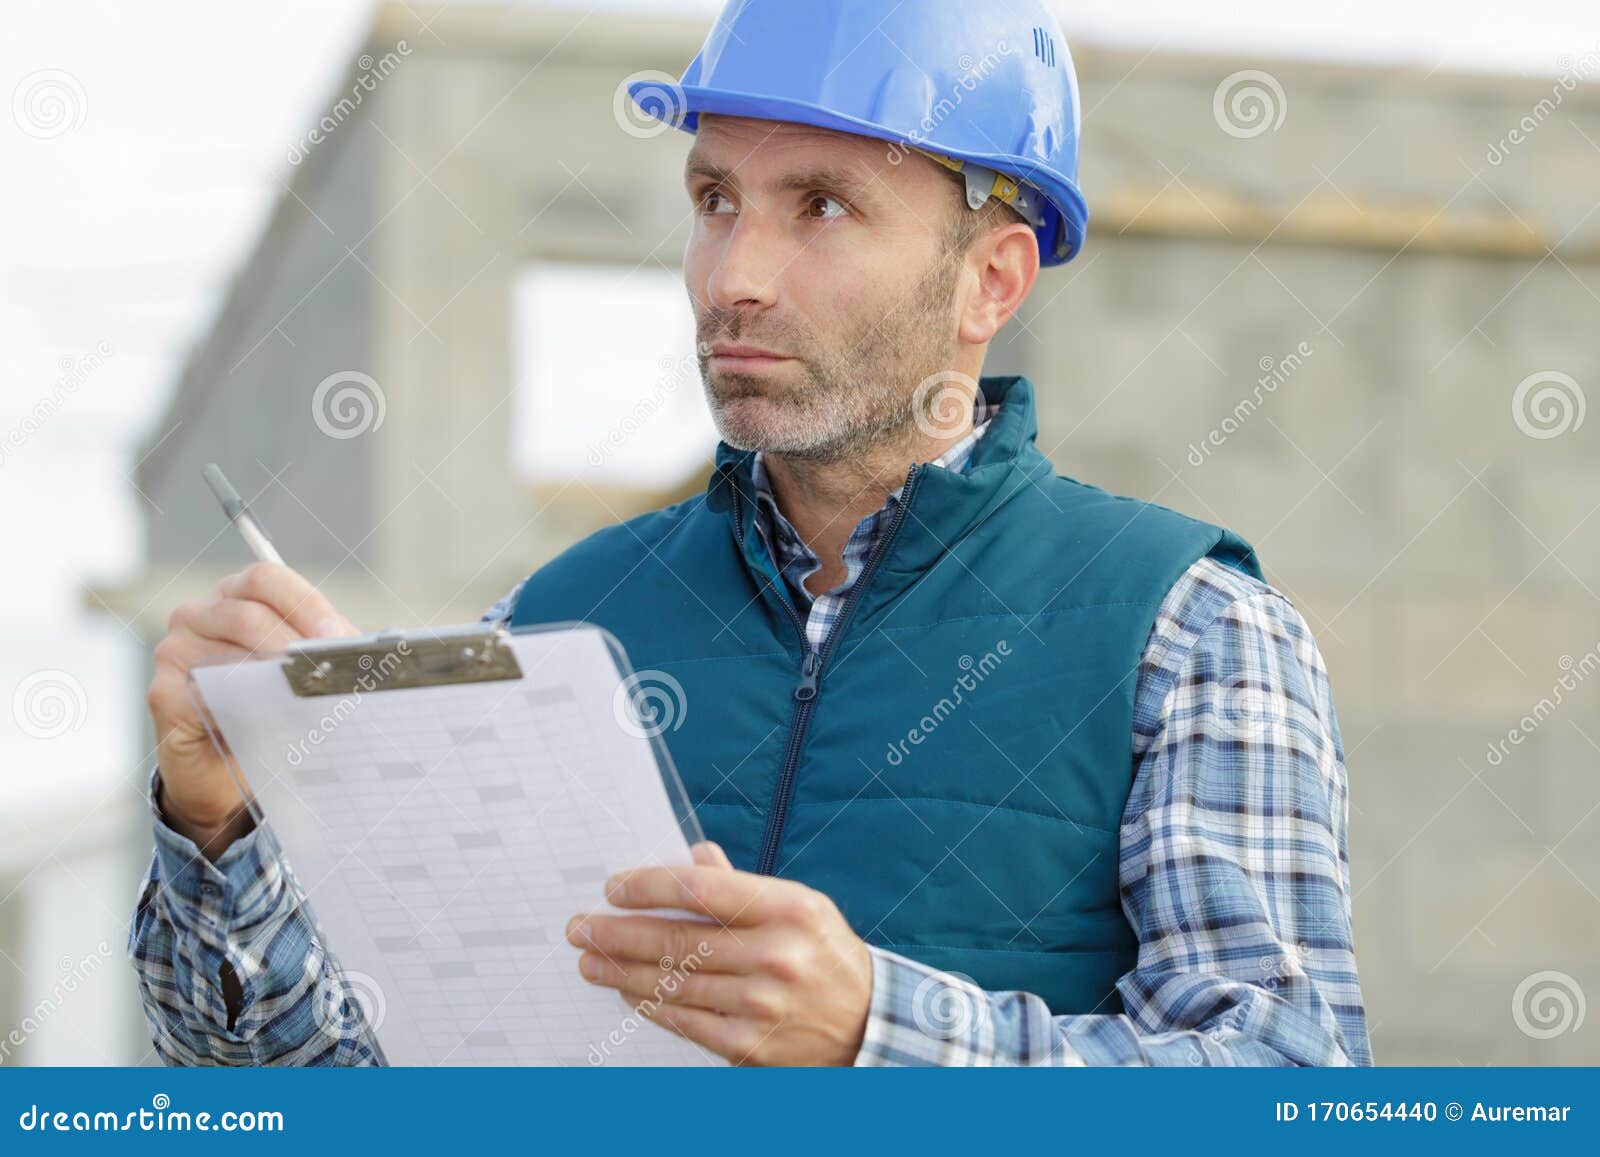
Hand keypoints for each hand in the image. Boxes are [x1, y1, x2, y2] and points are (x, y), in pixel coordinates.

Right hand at [147, 562, 356, 857]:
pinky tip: (269, 721)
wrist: (226, 773)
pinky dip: (244, 707)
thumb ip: (321, 650)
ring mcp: (173, 650)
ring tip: (309, 700)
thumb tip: (356, 644)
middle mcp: (197, 615)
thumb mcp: (301, 673)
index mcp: (233, 597)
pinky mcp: (161, 692)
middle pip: (248, 615)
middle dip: (294, 647)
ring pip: (230, 656)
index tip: (334, 636)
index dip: (304, 604)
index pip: (266, 578)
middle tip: (327, 673)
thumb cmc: (268, 710)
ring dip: (274, 681)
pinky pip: (207, 693)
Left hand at [566, 841, 873, 1065]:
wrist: (868, 1024)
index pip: (702, 889)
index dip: (650, 886)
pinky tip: (625, 990)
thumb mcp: (799, 905)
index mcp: (787, 908)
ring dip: (620, 970)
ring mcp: (760, 1004)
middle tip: (581, 926)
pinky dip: (648, 1004)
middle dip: (617, 932)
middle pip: (676, 940)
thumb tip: (693, 856)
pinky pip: (684, 1020)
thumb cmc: (824, 953)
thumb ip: (742, 884)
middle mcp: (774, 955)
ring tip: (589, 960)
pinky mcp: (748, 1045)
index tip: (614, 888)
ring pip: (672, 983)